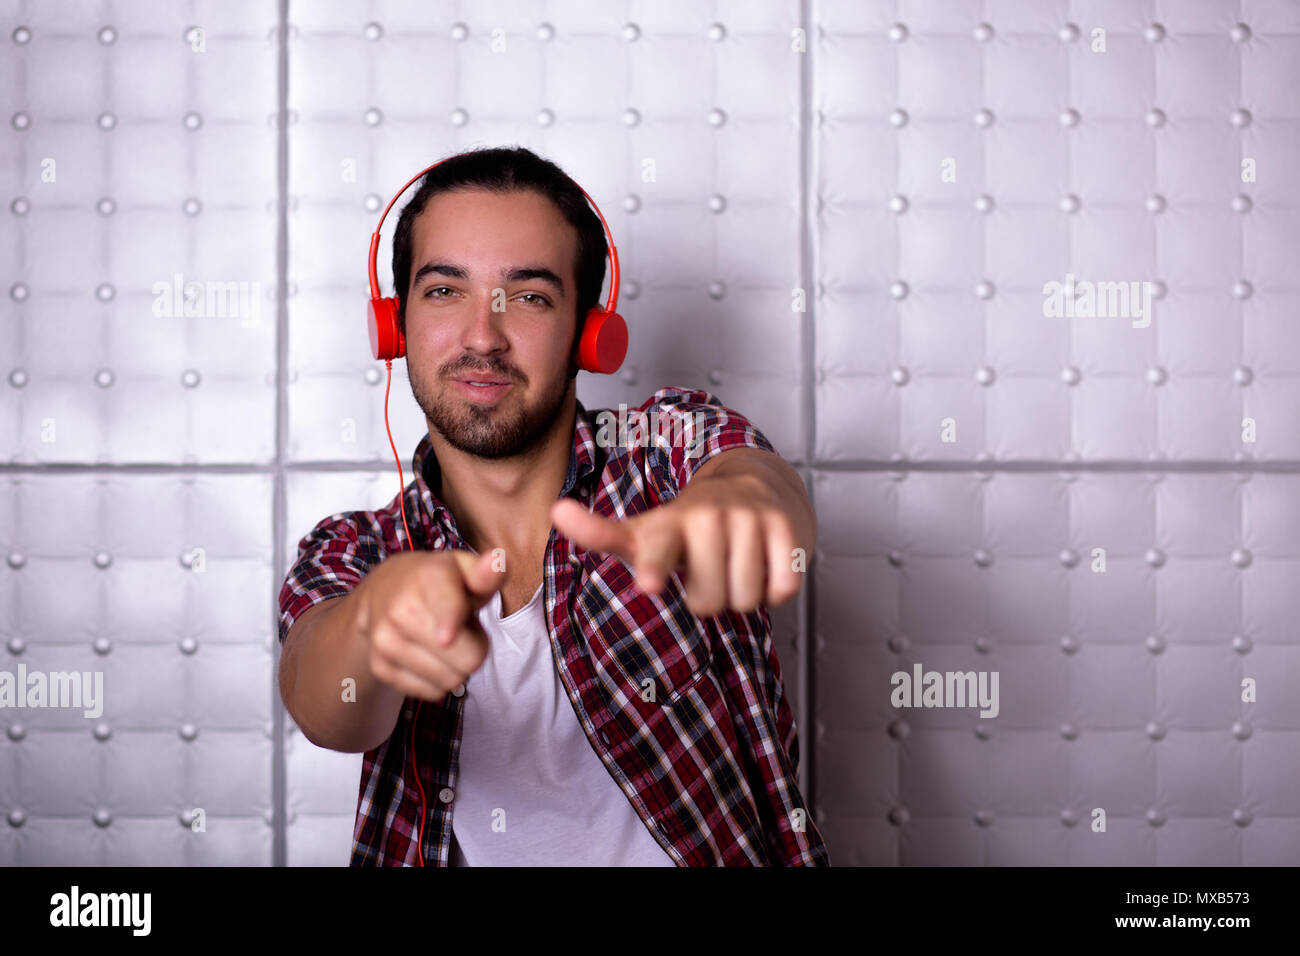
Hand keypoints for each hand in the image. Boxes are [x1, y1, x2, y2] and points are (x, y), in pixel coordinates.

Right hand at [356, 549, 501, 701]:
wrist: (382, 592)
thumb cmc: (440, 583)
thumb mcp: (466, 570)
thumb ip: (487, 573)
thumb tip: (497, 563)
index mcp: (428, 577)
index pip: (444, 610)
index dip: (450, 625)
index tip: (446, 635)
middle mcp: (400, 610)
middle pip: (468, 660)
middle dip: (474, 648)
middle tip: (462, 629)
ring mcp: (385, 641)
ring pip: (451, 680)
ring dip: (456, 665)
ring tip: (444, 638)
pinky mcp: (380, 668)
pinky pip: (432, 692)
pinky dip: (437, 679)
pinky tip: (428, 653)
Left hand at [550, 473, 804, 616]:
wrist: (753, 486)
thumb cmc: (688, 526)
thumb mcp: (644, 530)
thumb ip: (599, 531)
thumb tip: (556, 510)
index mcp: (668, 523)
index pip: (658, 550)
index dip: (654, 566)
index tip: (648, 583)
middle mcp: (708, 516)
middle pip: (707, 602)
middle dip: (709, 597)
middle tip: (709, 567)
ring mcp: (750, 519)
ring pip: (743, 601)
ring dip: (741, 594)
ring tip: (734, 563)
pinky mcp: (788, 529)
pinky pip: (782, 590)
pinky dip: (774, 589)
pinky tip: (764, 563)